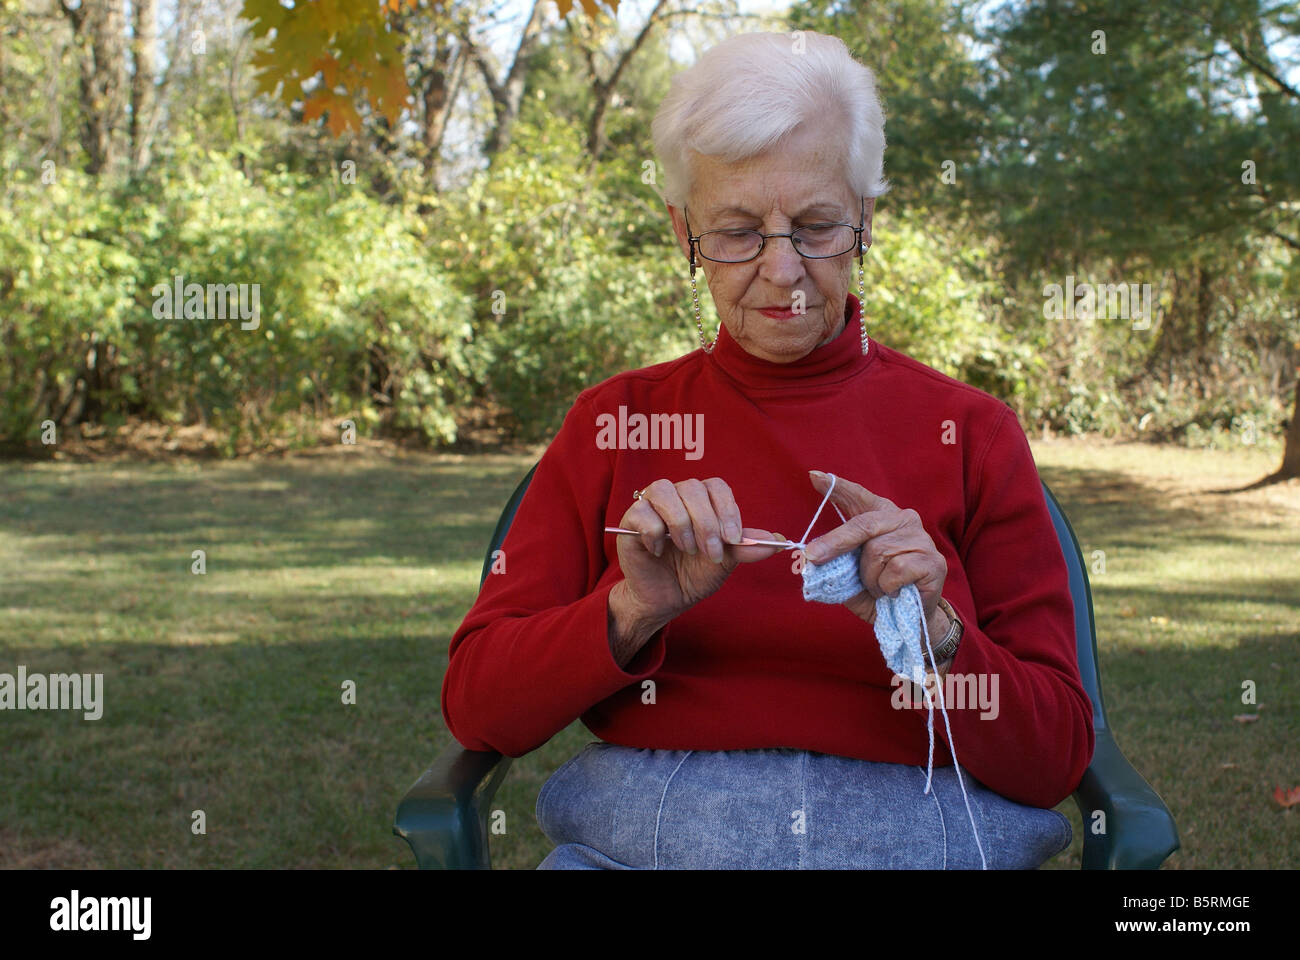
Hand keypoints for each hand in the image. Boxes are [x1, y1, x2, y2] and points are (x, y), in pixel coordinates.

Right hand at [611, 477, 783, 633]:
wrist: (666, 598)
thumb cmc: (694, 575)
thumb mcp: (725, 563)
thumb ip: (746, 548)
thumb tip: (778, 541)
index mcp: (701, 501)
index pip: (716, 487)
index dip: (726, 510)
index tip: (733, 539)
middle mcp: (677, 496)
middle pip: (694, 488)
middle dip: (707, 523)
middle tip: (711, 553)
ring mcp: (652, 505)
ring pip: (667, 492)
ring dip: (682, 524)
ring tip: (687, 550)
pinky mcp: (630, 519)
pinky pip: (643, 513)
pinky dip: (655, 534)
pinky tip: (658, 551)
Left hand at [801, 470, 947, 635]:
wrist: (910, 619)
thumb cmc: (879, 590)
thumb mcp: (851, 574)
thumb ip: (837, 562)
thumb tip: (810, 557)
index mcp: (883, 517)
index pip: (860, 497)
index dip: (839, 488)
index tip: (815, 476)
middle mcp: (904, 520)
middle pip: (863, 525)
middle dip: (836, 543)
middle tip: (814, 557)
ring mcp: (921, 539)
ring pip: (878, 553)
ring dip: (871, 578)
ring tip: (880, 588)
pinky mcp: (933, 561)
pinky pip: (896, 570)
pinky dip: (887, 586)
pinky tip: (895, 592)